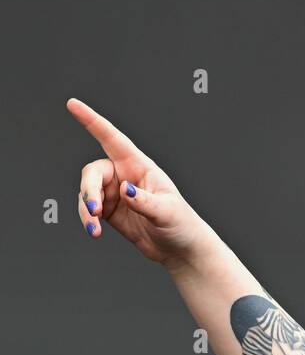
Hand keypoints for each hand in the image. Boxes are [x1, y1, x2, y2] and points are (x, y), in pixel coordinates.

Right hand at [67, 97, 207, 266]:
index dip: (92, 121)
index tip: (73, 105)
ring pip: (88, 192)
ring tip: (94, 227)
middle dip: (89, 189)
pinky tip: (95, 231)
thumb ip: (145, 202)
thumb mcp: (167, 211)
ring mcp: (115, 193)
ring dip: (87, 209)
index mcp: (140, 166)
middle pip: (94, 171)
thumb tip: (124, 190)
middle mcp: (124, 175)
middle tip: (94, 209)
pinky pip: (90, 210)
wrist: (181, 249)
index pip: (113, 138)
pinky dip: (88, 219)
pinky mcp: (110, 212)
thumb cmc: (181, 224)